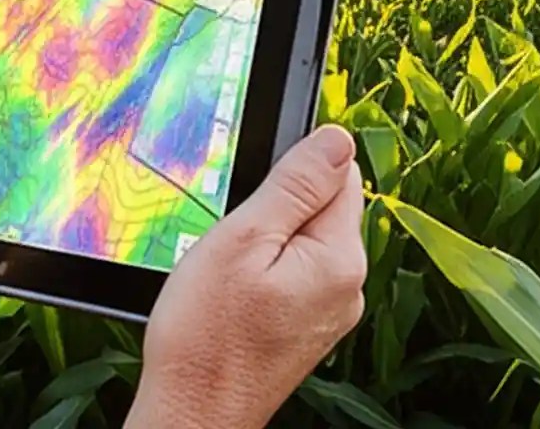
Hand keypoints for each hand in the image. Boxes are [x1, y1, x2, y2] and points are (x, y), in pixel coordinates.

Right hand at [127, 126, 366, 428]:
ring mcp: (330, 311)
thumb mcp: (243, 240)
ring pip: (303, 242)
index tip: (254, 195)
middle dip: (276, 209)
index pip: (340, 174)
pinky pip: (293, 275)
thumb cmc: (205, 336)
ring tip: (227, 274)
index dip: (292, 170)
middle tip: (231, 240)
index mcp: (340, 258)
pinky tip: (232, 295)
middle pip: (323, 208)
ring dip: (266, 242)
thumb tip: (339, 138)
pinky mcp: (307, 328)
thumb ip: (296, 185)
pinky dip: (263, 273)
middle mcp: (348, 286)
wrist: (191, 414)